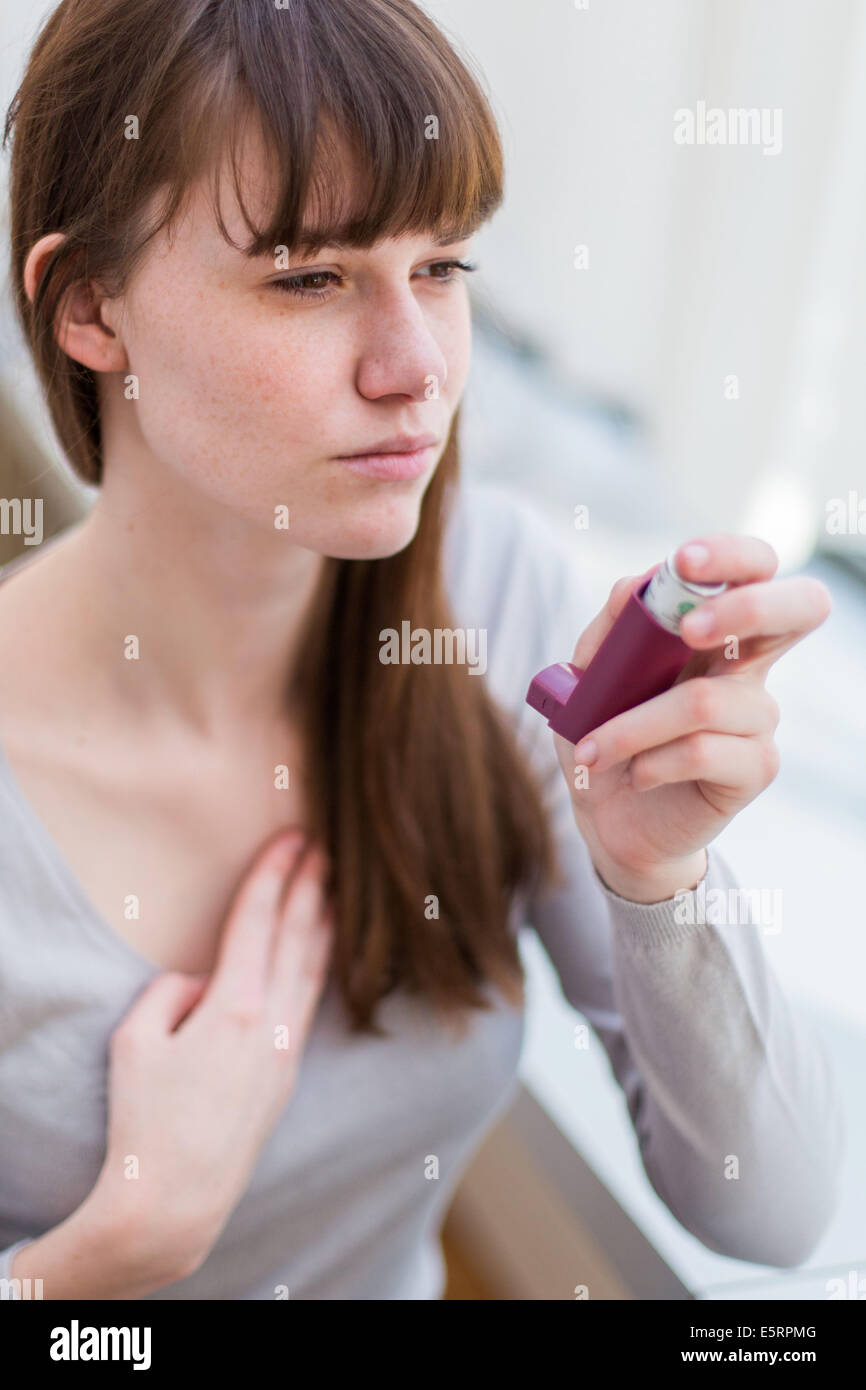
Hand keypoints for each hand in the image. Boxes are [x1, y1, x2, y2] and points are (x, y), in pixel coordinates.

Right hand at [91, 829, 333, 1280]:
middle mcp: (272, 1027)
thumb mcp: (134, 1041)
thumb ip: (169, 993)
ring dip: (327, 926)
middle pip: (300, 939)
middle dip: (314, 888)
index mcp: (234, 1009)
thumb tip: (202, 984)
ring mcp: (286, 1055)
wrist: (175, 1202)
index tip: (291, 838)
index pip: (258, 923)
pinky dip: (321, 971)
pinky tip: (323, 960)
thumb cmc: (144, 1121)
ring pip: (315, 974)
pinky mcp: (287, 1080)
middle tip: (328, 847)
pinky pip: (309, 1007)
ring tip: (338, 891)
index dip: (273, 875)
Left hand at [553, 535, 831, 901]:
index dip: (734, 556)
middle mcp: (749, 667)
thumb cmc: (603, 736)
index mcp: (716, 629)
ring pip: (705, 700)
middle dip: (746, 606)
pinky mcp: (756, 767)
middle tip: (689, 630)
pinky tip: (634, 775)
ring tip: (593, 751)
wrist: (608, 820)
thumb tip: (636, 586)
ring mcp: (759, 718)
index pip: (757, 569)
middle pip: (801, 607)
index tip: (683, 563)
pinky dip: (652, 760)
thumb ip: (609, 632)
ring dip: (632, 726)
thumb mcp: (585, 679)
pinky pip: (704, 750)